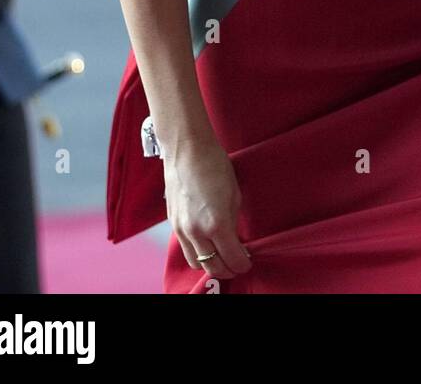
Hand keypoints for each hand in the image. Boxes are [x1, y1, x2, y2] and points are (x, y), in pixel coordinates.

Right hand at [163, 141, 253, 279]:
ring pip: (196, 263)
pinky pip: (185, 249)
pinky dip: (197, 253)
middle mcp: (196, 232)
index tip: (247, 263)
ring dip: (210, 265)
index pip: (232, 259)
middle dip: (228, 270)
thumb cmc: (214, 166)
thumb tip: (234, 240)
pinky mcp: (172, 224)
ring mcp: (181, 229)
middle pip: (213, 268)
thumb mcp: (233, 195)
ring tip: (221, 257)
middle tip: (236, 265)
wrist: (187, 150)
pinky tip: (206, 244)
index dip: (243, 265)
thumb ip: (233, 223)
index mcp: (216, 224)